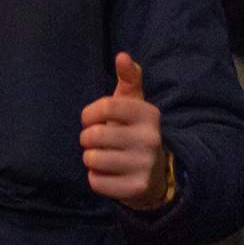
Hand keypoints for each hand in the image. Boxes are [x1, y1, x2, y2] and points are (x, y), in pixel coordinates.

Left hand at [81, 53, 173, 209]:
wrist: (156, 173)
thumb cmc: (134, 131)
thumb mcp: (134, 104)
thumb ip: (129, 78)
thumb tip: (122, 55)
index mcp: (149, 115)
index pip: (106, 106)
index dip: (89, 114)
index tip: (90, 120)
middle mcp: (150, 139)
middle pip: (95, 135)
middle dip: (87, 139)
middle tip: (96, 141)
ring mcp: (145, 165)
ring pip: (92, 159)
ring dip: (90, 159)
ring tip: (103, 157)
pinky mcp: (136, 188)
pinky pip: (96, 181)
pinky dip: (96, 178)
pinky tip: (109, 174)